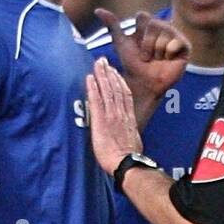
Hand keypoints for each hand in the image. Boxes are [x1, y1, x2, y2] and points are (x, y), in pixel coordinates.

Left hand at [86, 57, 143, 175]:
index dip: (119, 81)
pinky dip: (93, 88)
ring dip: (102, 75)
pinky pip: (96, 100)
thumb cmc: (129, 157)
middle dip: (109, 73)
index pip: (125, 95)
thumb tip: (126, 132)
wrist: (126, 162)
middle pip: (115, 88)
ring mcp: (111, 115)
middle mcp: (120, 113)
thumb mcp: (134, 141)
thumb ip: (129, 132)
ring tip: (98, 64)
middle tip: (104, 62)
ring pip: (107, 90)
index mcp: (129, 118)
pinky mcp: (100, 120)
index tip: (115, 73)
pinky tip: (89, 78)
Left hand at [94, 7, 189, 100]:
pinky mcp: (185, 47)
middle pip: (154, 24)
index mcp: (148, 24)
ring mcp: (175, 36)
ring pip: (164, 35)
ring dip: (157, 51)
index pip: (143, 16)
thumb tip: (97, 10)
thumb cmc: (133, 65)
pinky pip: (176, 42)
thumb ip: (112, 25)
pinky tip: (168, 60)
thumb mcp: (121, 43)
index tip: (137, 47)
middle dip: (147, 44)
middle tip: (148, 57)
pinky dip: (169, 53)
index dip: (139, 34)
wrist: (144, 83)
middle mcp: (163, 27)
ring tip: (157, 60)